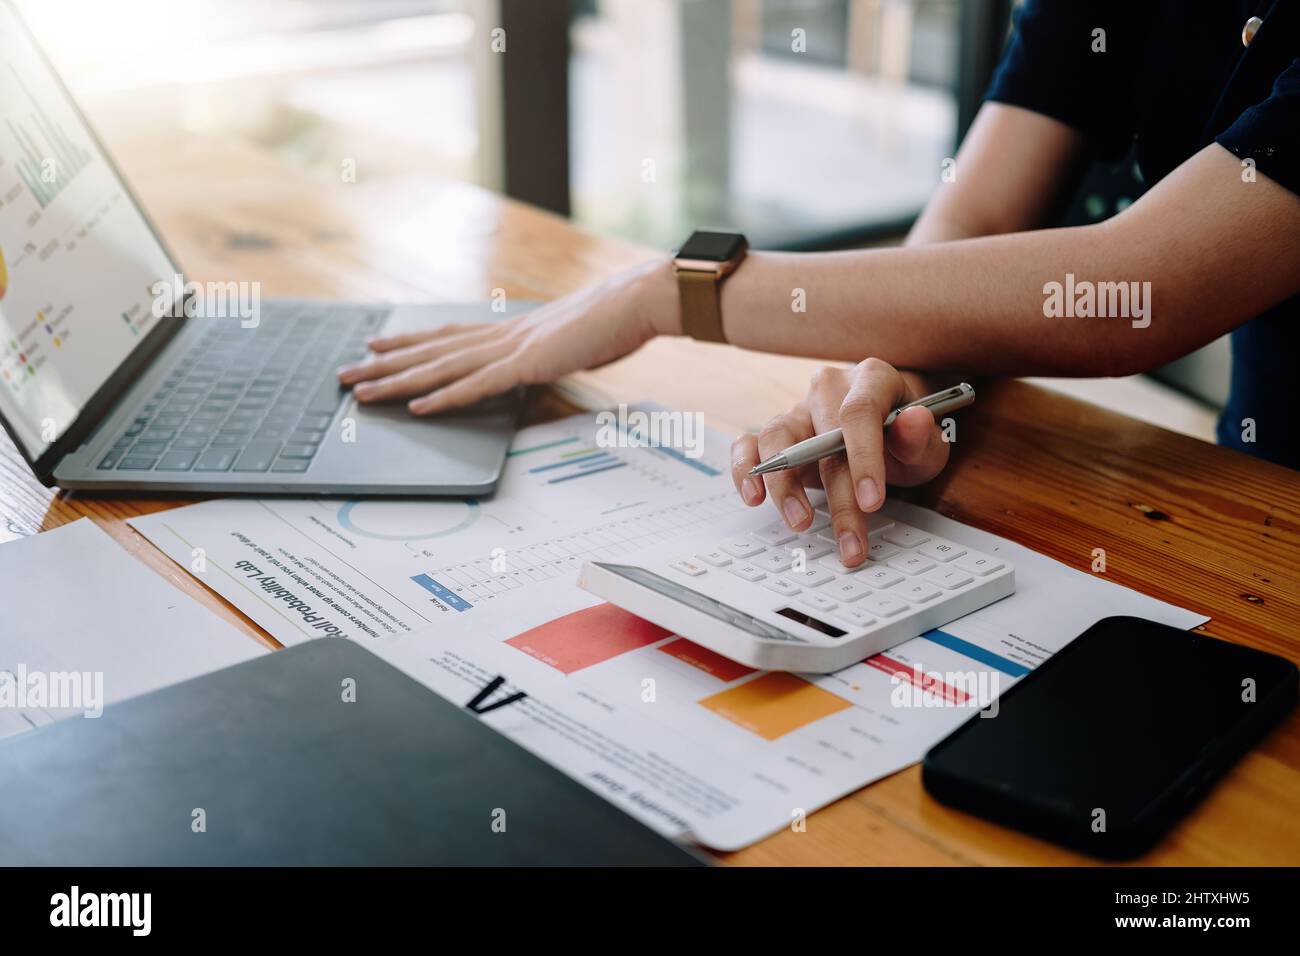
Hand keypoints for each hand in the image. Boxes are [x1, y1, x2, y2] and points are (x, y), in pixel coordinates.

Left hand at [337, 258, 678, 413]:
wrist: (637, 301)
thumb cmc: (614, 319)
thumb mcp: (572, 338)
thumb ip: (547, 350)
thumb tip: (540, 358)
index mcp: (512, 329)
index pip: (448, 336)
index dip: (409, 341)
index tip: (376, 344)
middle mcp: (503, 334)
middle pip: (432, 350)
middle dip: (385, 364)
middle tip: (345, 373)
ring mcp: (512, 348)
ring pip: (442, 367)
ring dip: (398, 381)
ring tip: (362, 391)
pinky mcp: (528, 364)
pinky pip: (477, 385)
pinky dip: (444, 396)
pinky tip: (417, 406)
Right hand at [730, 359, 951, 566]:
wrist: (888, 430)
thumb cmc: (906, 437)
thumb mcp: (928, 443)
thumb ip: (921, 438)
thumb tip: (914, 422)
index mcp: (871, 379)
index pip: (859, 412)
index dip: (863, 458)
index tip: (872, 502)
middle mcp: (829, 389)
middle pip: (822, 439)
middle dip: (837, 497)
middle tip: (850, 541)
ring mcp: (799, 409)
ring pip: (777, 438)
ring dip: (785, 486)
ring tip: (800, 521)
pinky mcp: (778, 433)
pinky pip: (749, 444)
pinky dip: (747, 469)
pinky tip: (753, 496)